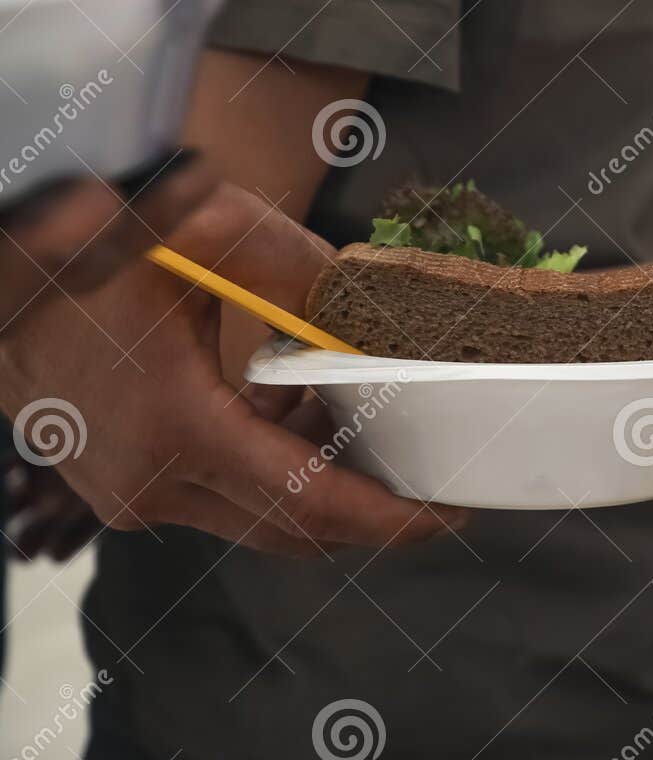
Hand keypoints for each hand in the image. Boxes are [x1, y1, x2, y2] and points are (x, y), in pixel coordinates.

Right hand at [0, 182, 466, 556]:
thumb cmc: (93, 252)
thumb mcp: (204, 233)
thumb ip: (297, 265)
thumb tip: (376, 302)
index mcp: (179, 431)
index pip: (314, 503)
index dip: (392, 517)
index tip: (453, 514)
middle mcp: (155, 484)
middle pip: (298, 526)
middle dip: (372, 503)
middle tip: (434, 469)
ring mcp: (135, 498)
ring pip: (263, 516)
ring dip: (319, 475)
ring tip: (348, 404)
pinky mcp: (128, 493)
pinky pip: (225, 499)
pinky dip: (272, 465)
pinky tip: (289, 405)